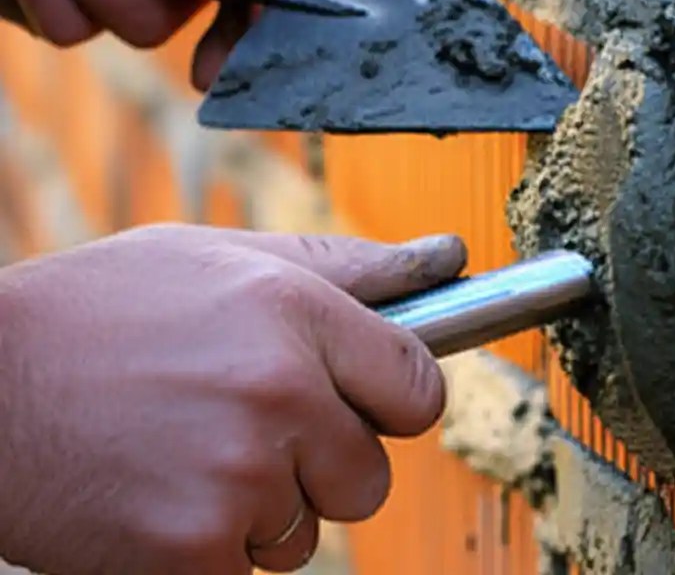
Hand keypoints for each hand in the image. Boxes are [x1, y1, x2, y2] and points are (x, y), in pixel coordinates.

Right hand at [0, 224, 465, 573]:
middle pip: (371, 475)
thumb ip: (345, 268)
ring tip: (179, 454)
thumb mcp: (220, 257)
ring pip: (308, 530)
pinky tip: (153, 496)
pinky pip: (248, 571)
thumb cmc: (99, 313)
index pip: (420, 388)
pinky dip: (208, 551)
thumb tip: (449, 257)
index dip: (390, 402)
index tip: (360, 403)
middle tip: (240, 428)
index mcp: (296, 314)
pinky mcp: (190, 553)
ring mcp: (236, 479)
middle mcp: (278, 394)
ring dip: (260, 510)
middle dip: (321, 464)